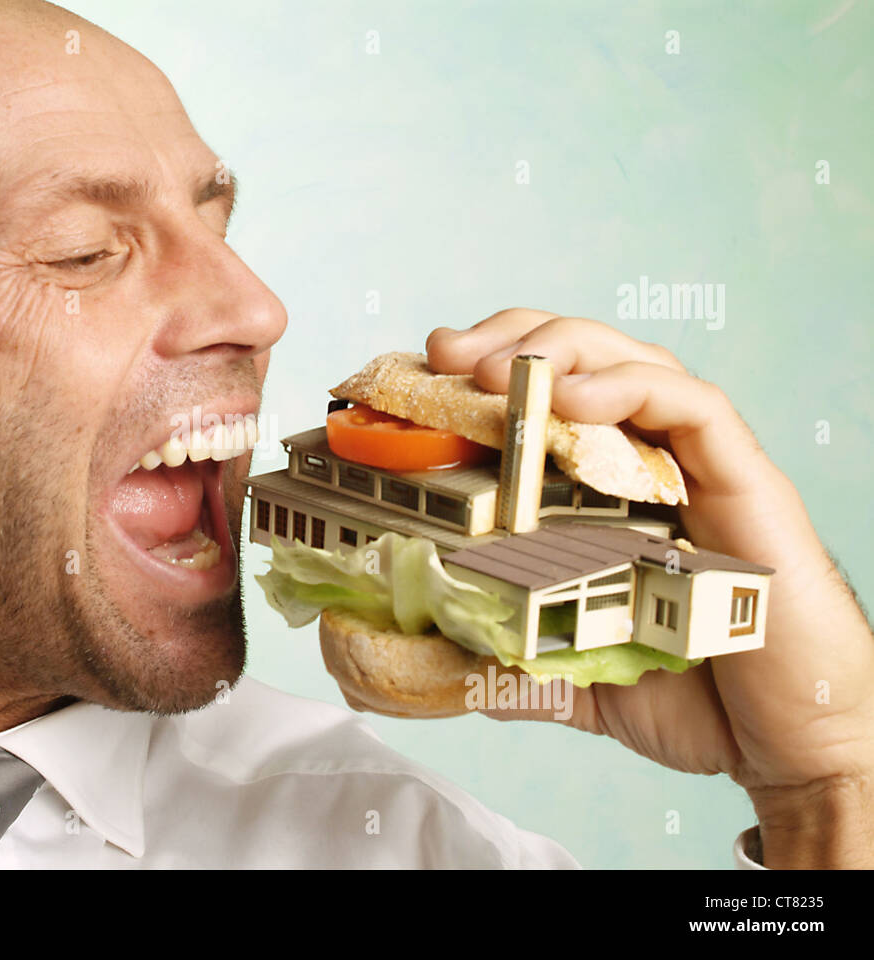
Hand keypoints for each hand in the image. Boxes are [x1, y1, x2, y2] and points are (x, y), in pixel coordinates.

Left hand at [426, 308, 873, 867]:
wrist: (794, 746)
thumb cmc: (701, 699)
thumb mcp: (577, 676)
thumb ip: (513, 662)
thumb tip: (440, 665)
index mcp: (609, 495)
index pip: (547, 399)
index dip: (486, 374)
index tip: (425, 374)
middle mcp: (653, 466)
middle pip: (583, 359)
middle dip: (508, 340)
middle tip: (445, 352)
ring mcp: (700, 470)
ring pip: (633, 364)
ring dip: (557, 350)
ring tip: (493, 365)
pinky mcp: (744, 483)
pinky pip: (693, 408)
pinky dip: (630, 387)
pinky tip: (574, 396)